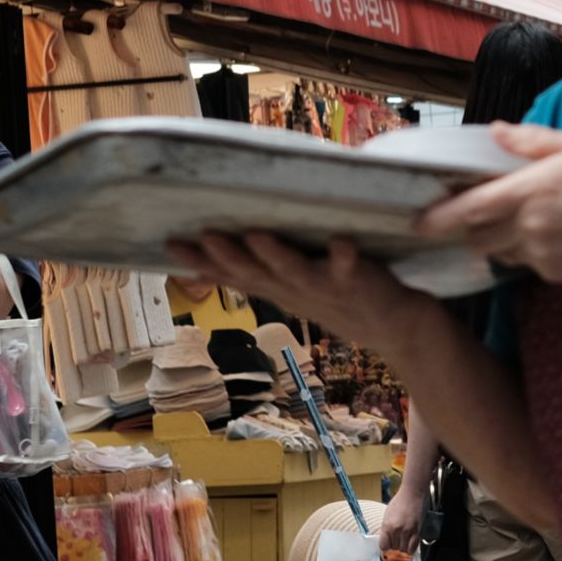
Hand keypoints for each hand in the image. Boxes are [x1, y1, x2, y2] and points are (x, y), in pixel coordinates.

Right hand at [166, 231, 430, 354]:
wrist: (392, 326)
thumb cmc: (334, 298)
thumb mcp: (287, 287)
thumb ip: (252, 271)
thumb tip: (208, 257)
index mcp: (276, 286)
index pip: (232, 273)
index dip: (200, 262)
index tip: (169, 243)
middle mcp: (294, 288)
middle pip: (256, 273)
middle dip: (229, 256)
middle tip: (203, 235)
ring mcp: (325, 285)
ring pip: (294, 271)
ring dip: (275, 255)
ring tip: (256, 234)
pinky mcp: (358, 279)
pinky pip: (350, 266)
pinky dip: (344, 256)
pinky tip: (341, 243)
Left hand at [377, 471, 427, 560]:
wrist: (412, 493)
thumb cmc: (399, 501)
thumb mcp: (387, 514)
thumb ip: (386, 528)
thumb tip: (387, 540)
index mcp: (386, 525)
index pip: (383, 546)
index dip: (385, 549)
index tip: (387, 549)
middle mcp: (396, 530)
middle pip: (394, 548)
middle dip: (394, 549)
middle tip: (396, 547)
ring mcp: (407, 531)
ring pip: (403, 550)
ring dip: (403, 550)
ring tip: (403, 546)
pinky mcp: (417, 531)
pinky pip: (413, 547)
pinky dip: (411, 551)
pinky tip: (410, 550)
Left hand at [414, 126, 561, 283]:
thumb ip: (531, 141)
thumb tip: (496, 132)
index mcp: (531, 192)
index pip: (469, 209)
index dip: (438, 216)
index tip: (416, 219)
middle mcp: (530, 228)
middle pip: (476, 235)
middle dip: (468, 225)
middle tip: (473, 208)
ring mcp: (542, 255)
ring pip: (499, 251)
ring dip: (497, 236)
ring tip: (521, 215)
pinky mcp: (555, 274)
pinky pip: (526, 262)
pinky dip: (527, 248)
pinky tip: (555, 231)